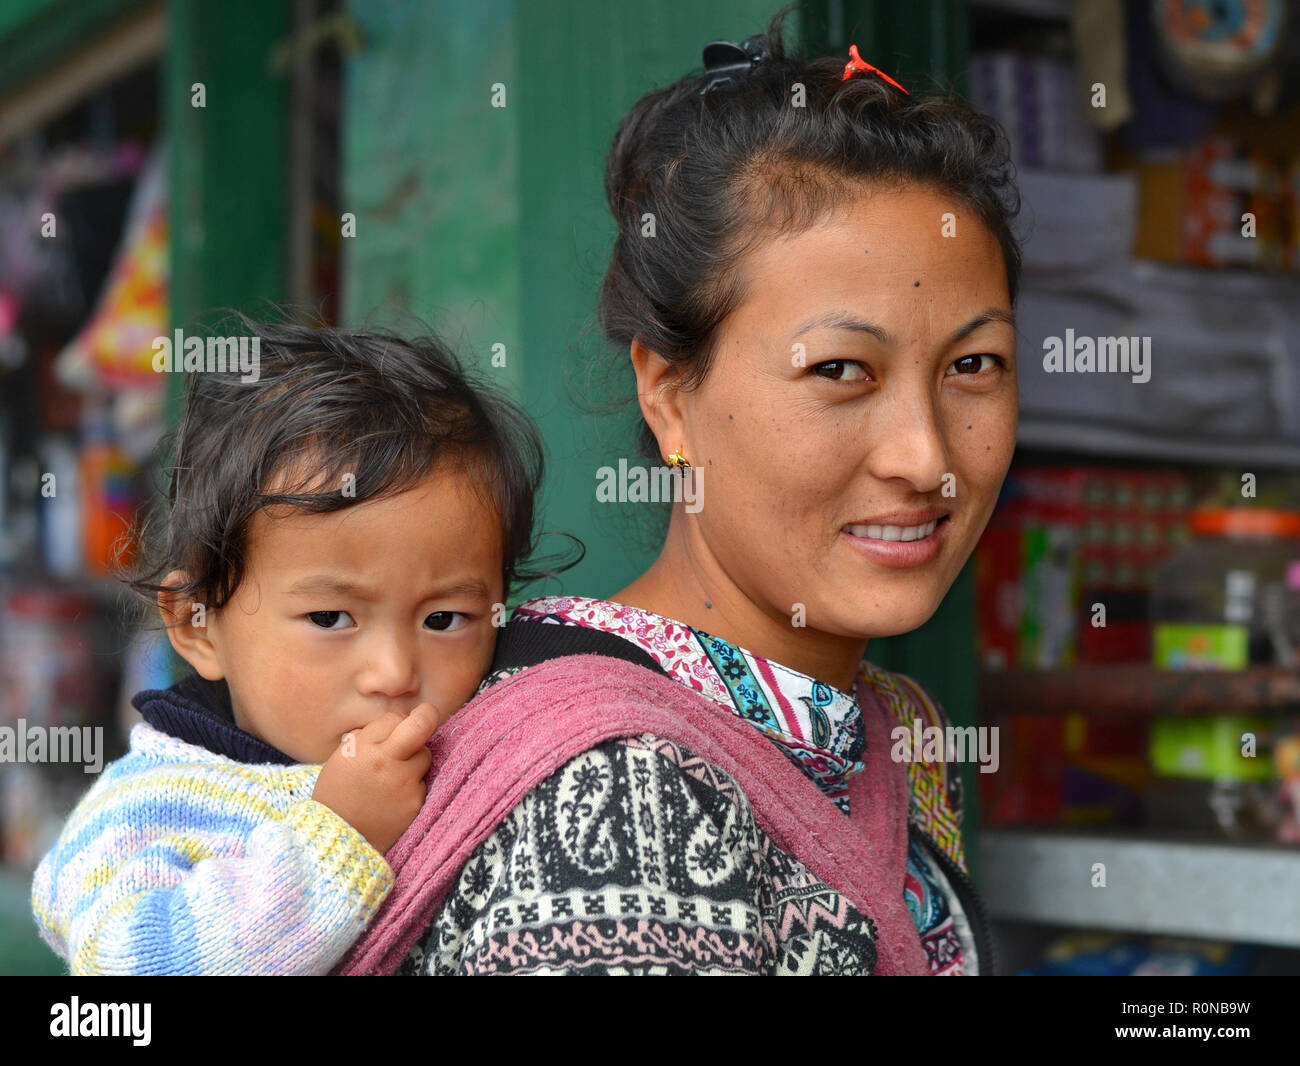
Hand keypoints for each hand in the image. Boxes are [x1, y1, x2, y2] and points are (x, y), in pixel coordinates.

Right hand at [311, 703, 442, 854]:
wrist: (337, 837)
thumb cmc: (338, 794)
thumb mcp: (341, 758)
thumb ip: (366, 737)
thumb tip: (395, 720)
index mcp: (363, 748)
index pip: (394, 718)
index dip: (396, 721)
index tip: (397, 726)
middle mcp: (386, 762)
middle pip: (422, 726)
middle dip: (427, 716)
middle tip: (428, 714)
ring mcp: (404, 783)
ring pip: (425, 755)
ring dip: (416, 759)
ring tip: (394, 775)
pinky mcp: (415, 803)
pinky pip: (424, 783)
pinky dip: (414, 785)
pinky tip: (396, 796)